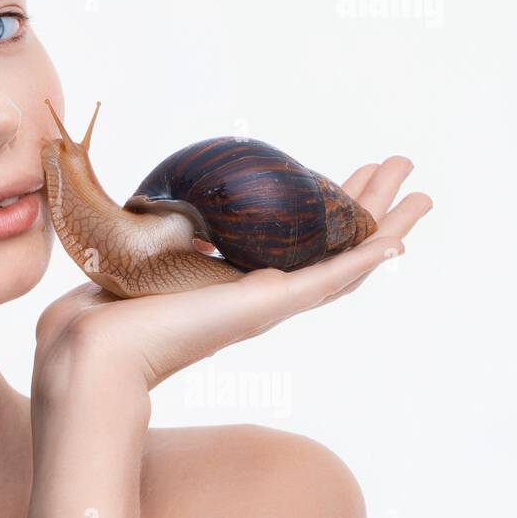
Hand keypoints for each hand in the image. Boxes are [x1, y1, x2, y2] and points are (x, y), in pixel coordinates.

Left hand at [32, 155, 432, 397]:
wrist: (95, 347)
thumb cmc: (108, 311)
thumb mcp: (148, 256)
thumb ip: (172, 238)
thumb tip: (178, 215)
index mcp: (238, 283)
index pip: (300, 244)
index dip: (331, 211)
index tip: (355, 176)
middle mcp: (263, 296)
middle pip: (336, 248)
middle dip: (371, 206)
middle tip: (404, 170)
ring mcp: (270, 305)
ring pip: (347, 265)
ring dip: (386, 228)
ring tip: (421, 195)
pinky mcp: (265, 309)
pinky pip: (328, 283)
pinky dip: (365, 262)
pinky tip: (396, 242)